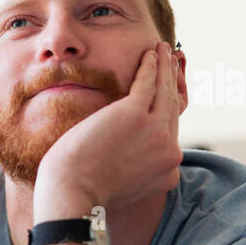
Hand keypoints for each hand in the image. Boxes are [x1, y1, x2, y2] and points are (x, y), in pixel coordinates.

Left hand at [35, 41, 184, 217]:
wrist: (71, 194)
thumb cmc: (84, 192)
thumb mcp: (122, 185)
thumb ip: (136, 170)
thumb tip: (129, 158)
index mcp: (168, 172)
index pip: (170, 135)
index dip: (170, 110)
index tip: (171, 94)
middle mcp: (169, 152)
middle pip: (172, 108)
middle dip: (173, 82)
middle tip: (174, 62)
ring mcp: (155, 132)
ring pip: (164, 92)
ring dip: (166, 66)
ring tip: (164, 50)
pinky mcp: (134, 114)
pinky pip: (148, 82)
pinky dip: (151, 65)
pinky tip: (150, 53)